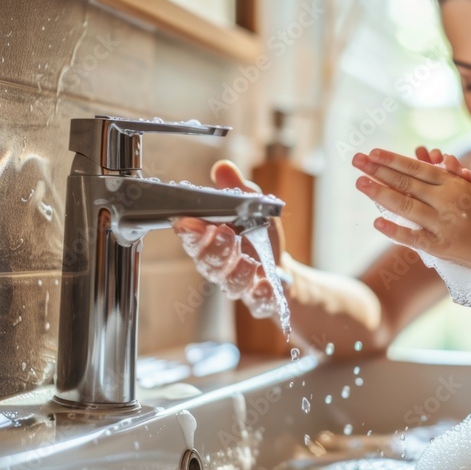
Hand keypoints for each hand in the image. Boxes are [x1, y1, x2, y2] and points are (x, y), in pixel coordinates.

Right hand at [171, 160, 285, 318]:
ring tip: (249, 260)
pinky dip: (260, 294)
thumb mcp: (253, 208)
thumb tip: (223, 168)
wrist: (280, 272)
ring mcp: (236, 284)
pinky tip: (266, 285)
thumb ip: (238, 190)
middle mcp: (218, 265)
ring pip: (228, 283)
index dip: (189, 232)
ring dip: (236, 271)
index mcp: (210, 240)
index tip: (190, 222)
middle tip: (224, 234)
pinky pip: (255, 302)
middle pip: (206, 262)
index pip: (191, 238)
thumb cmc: (258, 237)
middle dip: (213, 248)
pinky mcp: (257, 299)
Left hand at [352, 148, 470, 269]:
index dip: (394, 160)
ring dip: (381, 194)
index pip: (418, 169)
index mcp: (454, 186)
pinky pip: (413, 238)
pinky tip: (377, 222)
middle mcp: (446, 202)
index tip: (373, 153)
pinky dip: (395, 231)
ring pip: (406, 207)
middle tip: (356, 161)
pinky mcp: (439, 246)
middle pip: (407, 183)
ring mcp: (441, 224)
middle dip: (379, 170)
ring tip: (360, 183)